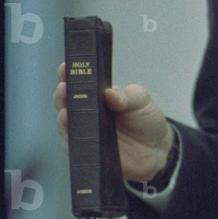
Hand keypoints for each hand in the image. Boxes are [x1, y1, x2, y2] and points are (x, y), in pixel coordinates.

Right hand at [54, 62, 174, 182]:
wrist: (155, 149)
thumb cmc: (145, 119)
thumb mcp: (141, 100)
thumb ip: (127, 96)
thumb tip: (110, 93)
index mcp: (96, 94)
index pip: (77, 80)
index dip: (68, 73)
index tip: (66, 67)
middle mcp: (86, 112)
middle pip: (65, 100)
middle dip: (61, 93)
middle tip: (64, 88)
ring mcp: (84, 131)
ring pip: (64, 123)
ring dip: (62, 117)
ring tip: (66, 112)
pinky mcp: (85, 151)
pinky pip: (72, 146)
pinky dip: (69, 140)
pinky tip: (71, 134)